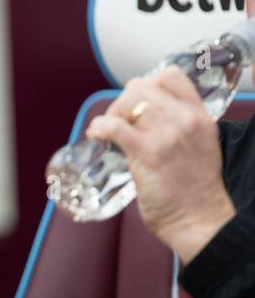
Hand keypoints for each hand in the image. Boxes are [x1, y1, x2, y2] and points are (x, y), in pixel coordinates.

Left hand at [86, 66, 234, 263]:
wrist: (200, 221)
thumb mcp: (198, 146)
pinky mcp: (147, 153)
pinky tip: (97, 136)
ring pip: (127, 100)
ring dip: (111, 114)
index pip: (170, 76)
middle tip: (118, 122)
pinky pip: (113, 126)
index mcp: (199, 116)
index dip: (147, 84)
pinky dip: (98, 127)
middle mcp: (185, 120)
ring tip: (107, 132)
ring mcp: (167, 135)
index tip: (137, 103)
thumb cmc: (195, 190)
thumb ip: (179, 128)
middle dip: (122, 102)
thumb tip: (144, 119)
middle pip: (142, 86)